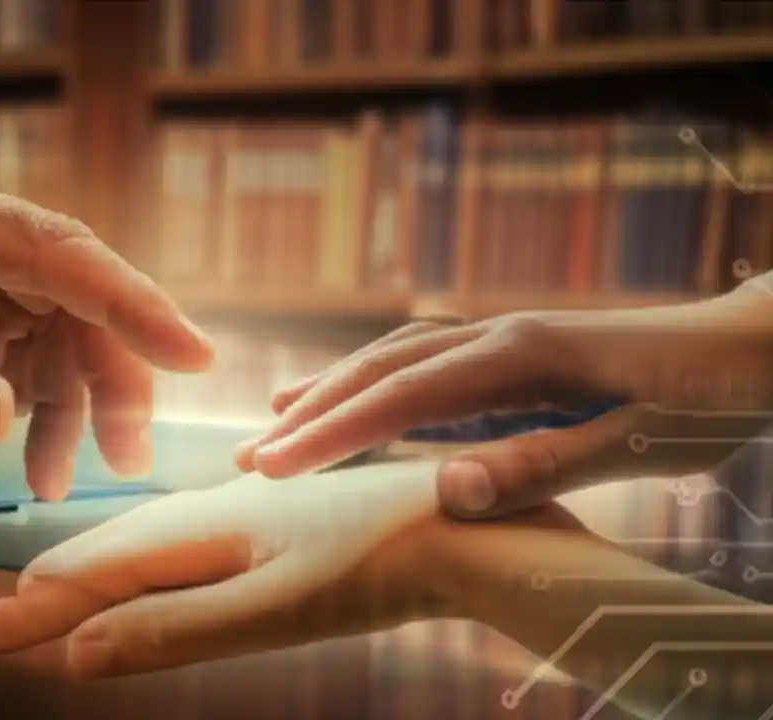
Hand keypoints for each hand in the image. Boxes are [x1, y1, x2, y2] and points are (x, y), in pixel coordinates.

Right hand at [0, 461, 457, 677]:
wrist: (476, 520)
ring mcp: (258, 509)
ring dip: (105, 568)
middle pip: (121, 547)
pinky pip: (200, 534)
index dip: (46, 606)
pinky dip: (159, 557)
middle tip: (1, 618)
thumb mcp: (277, 608)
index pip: (105, 570)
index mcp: (208, 526)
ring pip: (160, 535)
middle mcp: (222, 507)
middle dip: (60, 586)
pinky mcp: (290, 518)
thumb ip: (176, 629)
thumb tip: (77, 654)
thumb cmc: (383, 567)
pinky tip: (168, 559)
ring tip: (62, 588)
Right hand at [235, 281, 772, 516]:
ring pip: (395, 359)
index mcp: (521, 359)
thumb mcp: (637, 446)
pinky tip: (358, 396)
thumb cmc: (704, 403)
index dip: (328, 434)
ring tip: (275, 416)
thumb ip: (540, 467)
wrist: (751, 347)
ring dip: (332, 390)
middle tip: (246, 460)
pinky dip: (375, 381)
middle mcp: (498, 336)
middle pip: (380, 371)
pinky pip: (423, 362)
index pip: (399, 399)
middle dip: (309, 414)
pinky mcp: (511, 352)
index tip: (268, 468)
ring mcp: (502, 337)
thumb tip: (444, 489)